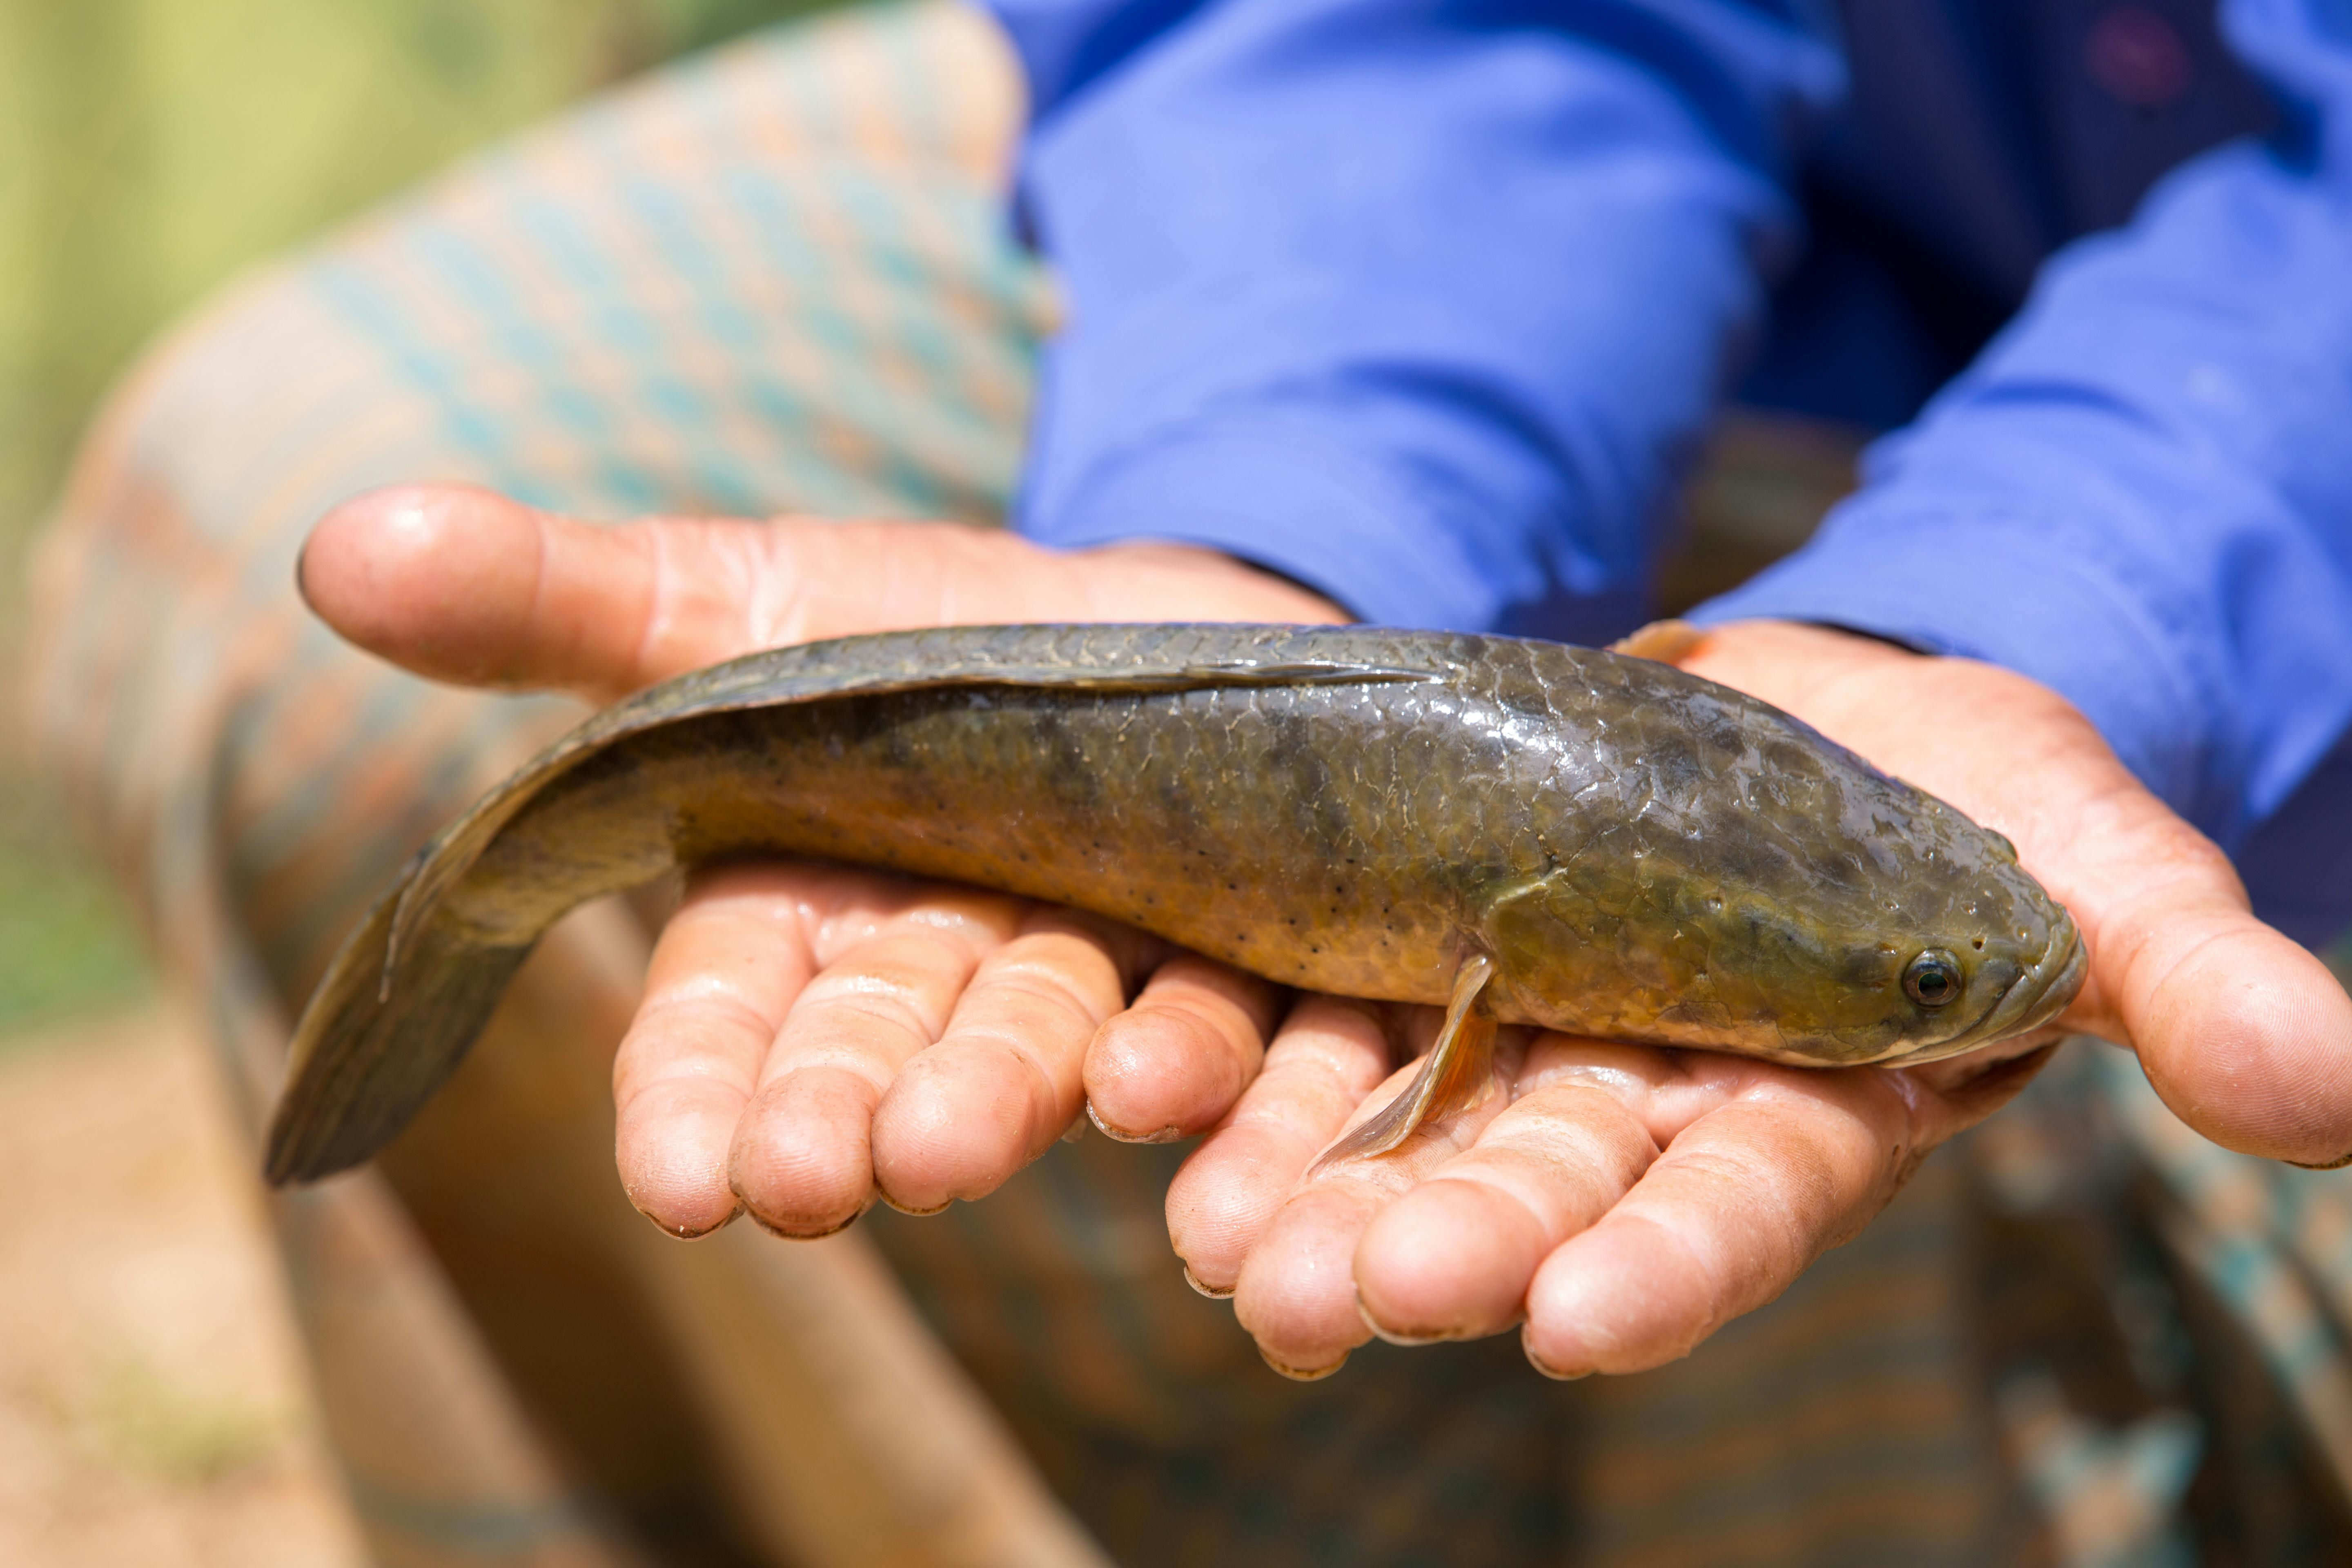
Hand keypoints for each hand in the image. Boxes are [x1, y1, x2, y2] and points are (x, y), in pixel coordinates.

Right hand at [299, 483, 1338, 1235]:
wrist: (1153, 612)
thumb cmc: (912, 631)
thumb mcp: (736, 602)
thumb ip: (558, 605)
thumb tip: (337, 550)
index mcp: (806, 907)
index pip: (728, 1012)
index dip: (695, 1091)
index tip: (677, 1179)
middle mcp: (947, 966)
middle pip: (891, 1045)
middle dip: (849, 1112)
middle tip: (819, 1183)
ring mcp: (1100, 969)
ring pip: (1056, 1043)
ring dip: (1015, 1096)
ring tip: (973, 1145)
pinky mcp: (1247, 949)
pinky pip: (1246, 1029)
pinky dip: (1222, 1073)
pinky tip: (1183, 1095)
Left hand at [1165, 620, 2351, 1376]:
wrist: (1828, 712)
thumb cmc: (1979, 799)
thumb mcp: (2091, 862)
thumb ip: (2181, 973)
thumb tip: (2327, 1092)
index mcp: (1801, 1107)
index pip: (1736, 1205)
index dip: (1667, 1265)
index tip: (1577, 1322)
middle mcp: (1646, 1096)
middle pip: (1543, 1183)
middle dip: (1446, 1243)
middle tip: (1325, 1301)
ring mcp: (1532, 1027)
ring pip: (1414, 1122)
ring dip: (1314, 1184)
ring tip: (1218, 1245)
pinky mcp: (1436, 942)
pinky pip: (1334, 1012)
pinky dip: (1252, 1063)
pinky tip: (1158, 1109)